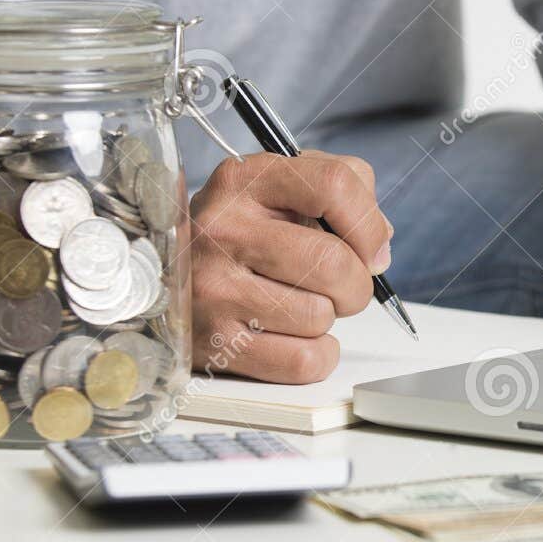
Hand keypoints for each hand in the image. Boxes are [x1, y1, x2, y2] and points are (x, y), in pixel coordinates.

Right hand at [188, 151, 391, 382]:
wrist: (162, 276)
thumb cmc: (243, 232)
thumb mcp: (282, 188)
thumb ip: (343, 191)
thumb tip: (379, 245)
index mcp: (245, 180)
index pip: (334, 185)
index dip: (369, 223)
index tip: (372, 248)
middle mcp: (222, 229)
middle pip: (333, 263)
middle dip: (355, 283)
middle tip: (339, 285)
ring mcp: (213, 288)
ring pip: (321, 316)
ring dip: (328, 317)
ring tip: (300, 303)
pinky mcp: (214, 343)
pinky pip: (303, 360)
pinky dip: (317, 355)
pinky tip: (295, 335)